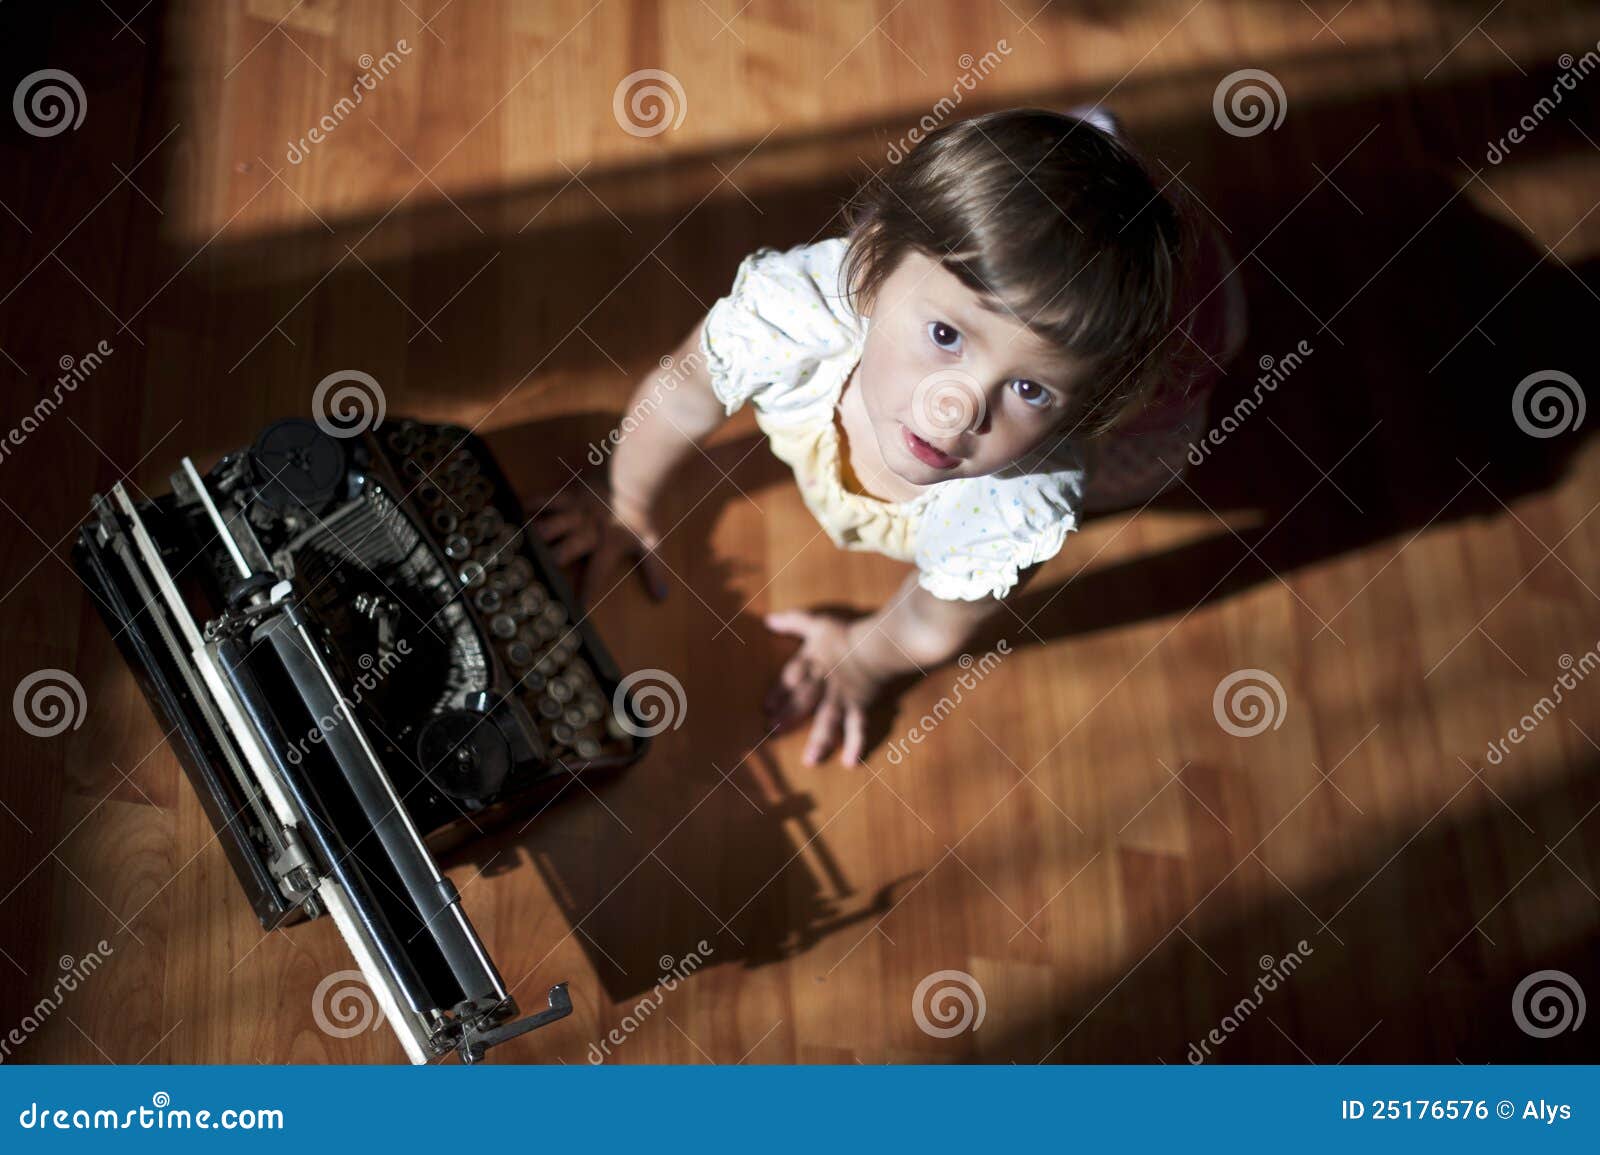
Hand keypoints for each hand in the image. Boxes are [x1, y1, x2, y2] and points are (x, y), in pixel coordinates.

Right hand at [532, 481, 667, 605]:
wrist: (633, 479)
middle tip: (534, 573)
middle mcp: (588, 532)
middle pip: (565, 551)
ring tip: (519, 546)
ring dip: (536, 536)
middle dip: (551, 563)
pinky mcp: (569, 497)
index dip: (585, 593)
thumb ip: (653, 570)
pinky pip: (548, 500)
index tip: (575, 610)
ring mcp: (577, 513)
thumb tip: (662, 597)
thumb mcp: (649, 543)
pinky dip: (533, 505)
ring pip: (552, 526)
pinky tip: (516, 512)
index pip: (596, 576)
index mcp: (607, 546)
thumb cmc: (639, 515)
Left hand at [763, 609, 885, 766]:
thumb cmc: (847, 633)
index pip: (790, 679)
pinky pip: (857, 727)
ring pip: (828, 719)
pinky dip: (855, 744)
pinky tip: (849, 762)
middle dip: (788, 717)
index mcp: (812, 663)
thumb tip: (768, 620)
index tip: (766, 708)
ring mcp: (843, 696)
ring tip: (810, 760)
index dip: (778, 693)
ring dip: (818, 740)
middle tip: (773, 733)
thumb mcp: (817, 623)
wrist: (880, 643)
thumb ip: (793, 622)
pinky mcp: (861, 705)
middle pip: (803, 701)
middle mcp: (824, 682)